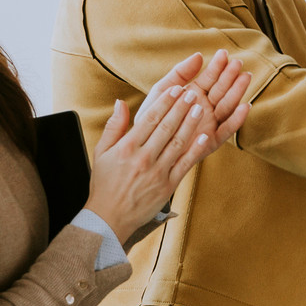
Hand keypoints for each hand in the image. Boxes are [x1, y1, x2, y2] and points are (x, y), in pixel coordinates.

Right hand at [83, 51, 250, 243]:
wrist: (109, 217)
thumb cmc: (105, 184)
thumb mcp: (101, 152)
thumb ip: (113, 126)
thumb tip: (120, 103)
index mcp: (127, 147)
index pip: (149, 118)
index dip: (164, 101)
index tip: (175, 88)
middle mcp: (143, 157)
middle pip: (166, 127)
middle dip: (180, 108)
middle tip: (191, 93)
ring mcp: (157, 172)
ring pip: (177, 142)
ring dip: (190, 124)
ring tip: (199, 108)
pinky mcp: (167, 185)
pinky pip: (184, 164)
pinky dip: (195, 150)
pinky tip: (204, 136)